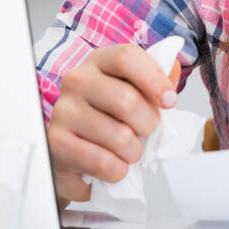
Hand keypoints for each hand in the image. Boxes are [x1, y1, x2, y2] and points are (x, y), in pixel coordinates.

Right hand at [45, 44, 180, 205]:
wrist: (74, 157)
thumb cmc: (109, 120)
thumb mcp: (135, 95)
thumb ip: (157, 81)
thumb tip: (173, 68)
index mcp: (99, 62)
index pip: (127, 58)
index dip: (154, 79)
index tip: (169, 101)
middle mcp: (77, 80)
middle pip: (128, 100)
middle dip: (148, 125)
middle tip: (144, 133)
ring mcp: (63, 111)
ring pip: (119, 137)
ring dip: (133, 152)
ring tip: (125, 151)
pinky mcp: (56, 143)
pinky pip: (103, 162)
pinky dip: (117, 171)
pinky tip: (111, 165)